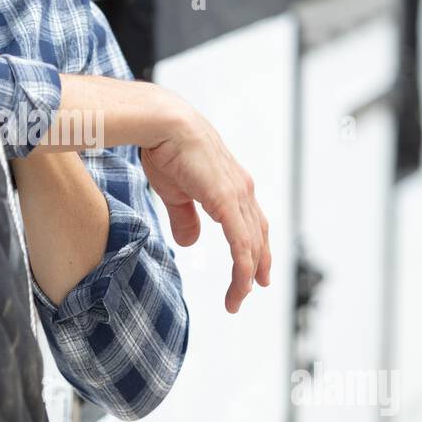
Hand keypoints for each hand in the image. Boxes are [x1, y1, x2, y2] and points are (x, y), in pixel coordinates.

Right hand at [141, 110, 270, 313]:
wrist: (163, 124)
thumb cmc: (167, 148)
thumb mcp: (175, 192)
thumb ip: (185, 218)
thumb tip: (189, 242)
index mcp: (231, 185)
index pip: (251, 223)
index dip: (254, 248)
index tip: (253, 273)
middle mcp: (242, 189)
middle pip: (258, 236)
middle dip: (257, 266)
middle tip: (251, 290)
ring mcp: (238, 195)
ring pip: (252, 244)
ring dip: (247, 274)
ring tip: (239, 297)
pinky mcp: (228, 200)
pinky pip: (241, 242)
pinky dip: (243, 266)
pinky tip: (241, 283)